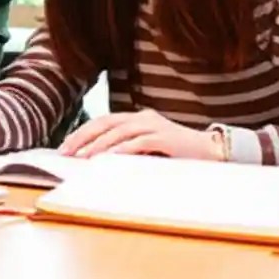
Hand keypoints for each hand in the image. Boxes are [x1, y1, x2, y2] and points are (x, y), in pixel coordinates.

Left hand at [59, 110, 219, 159]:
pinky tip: (110, 157)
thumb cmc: (177, 153)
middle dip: (82, 137)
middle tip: (65, 151)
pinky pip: (139, 142)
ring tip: (83, 156)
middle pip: (105, 123)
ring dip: (98, 145)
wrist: (213, 151)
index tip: (65, 147)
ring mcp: (154, 126)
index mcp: (136, 118)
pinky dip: (122, 149)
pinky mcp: (165, 138)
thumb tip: (97, 160)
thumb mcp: (147, 150)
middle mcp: (143, 118)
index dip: (82, 133)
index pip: (102, 122)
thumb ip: (126, 150)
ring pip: (119, 132)